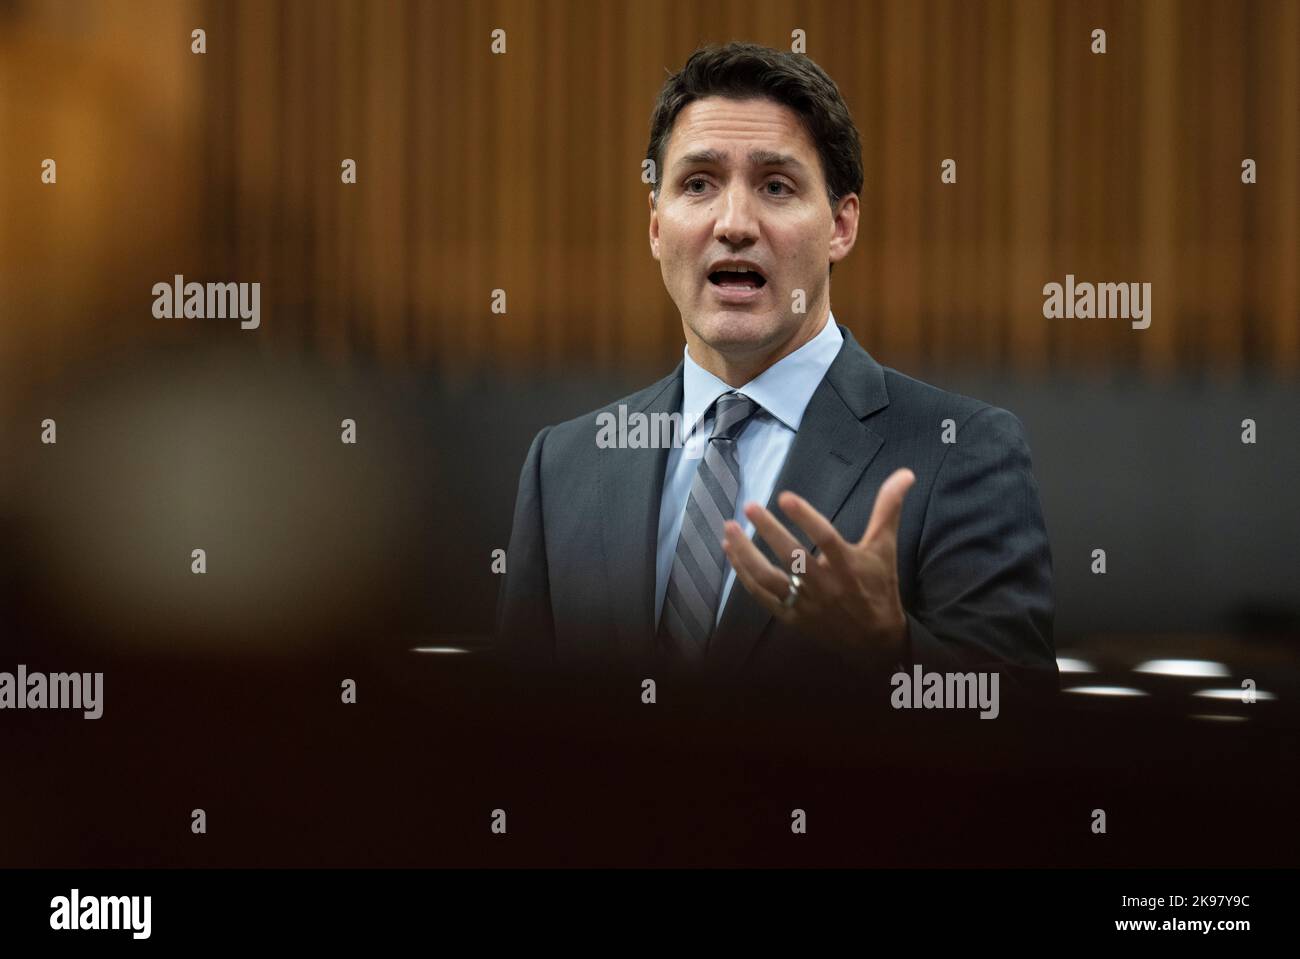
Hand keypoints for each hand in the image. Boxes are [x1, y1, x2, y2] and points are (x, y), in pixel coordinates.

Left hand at [721, 468, 915, 666]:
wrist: (874, 640)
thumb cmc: (878, 586)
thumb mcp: (884, 547)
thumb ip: (888, 509)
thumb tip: (905, 473)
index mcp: (848, 565)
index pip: (825, 539)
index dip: (806, 517)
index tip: (785, 497)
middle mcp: (825, 585)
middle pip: (793, 557)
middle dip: (769, 531)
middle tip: (750, 506)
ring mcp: (805, 603)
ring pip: (770, 578)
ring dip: (746, 553)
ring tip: (729, 528)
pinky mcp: (791, 616)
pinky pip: (762, 595)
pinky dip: (743, 574)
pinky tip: (731, 551)